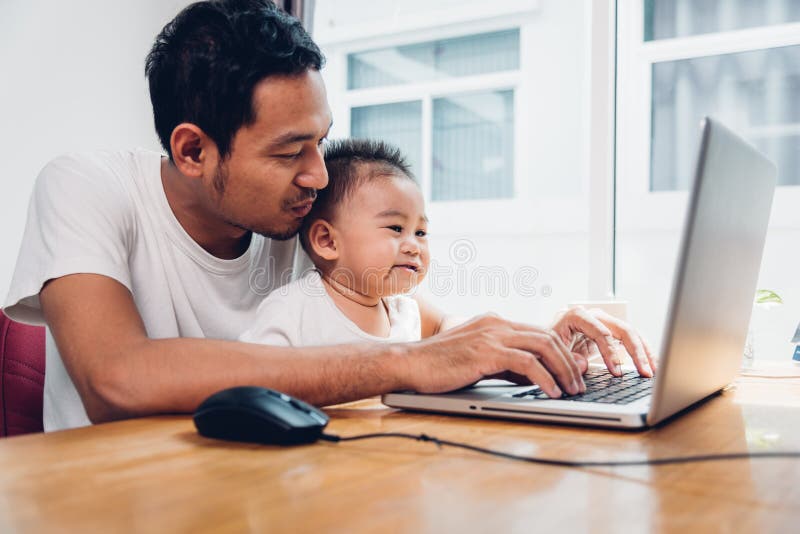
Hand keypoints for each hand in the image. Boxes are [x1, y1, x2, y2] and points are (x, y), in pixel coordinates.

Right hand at [404, 313, 585, 397]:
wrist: (410, 363)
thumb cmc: (439, 366)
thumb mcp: (479, 362)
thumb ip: (507, 365)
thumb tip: (539, 376)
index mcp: (496, 322)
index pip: (540, 333)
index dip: (562, 353)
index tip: (573, 373)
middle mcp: (497, 323)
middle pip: (548, 337)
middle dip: (569, 362)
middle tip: (580, 384)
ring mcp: (492, 335)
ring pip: (544, 347)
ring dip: (563, 370)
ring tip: (572, 390)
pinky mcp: (487, 352)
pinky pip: (528, 363)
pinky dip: (545, 378)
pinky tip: (551, 393)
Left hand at [551, 307, 655, 377]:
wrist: (544, 342)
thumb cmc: (546, 345)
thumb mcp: (550, 352)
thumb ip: (565, 358)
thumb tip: (582, 365)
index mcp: (577, 316)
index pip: (601, 333)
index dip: (611, 353)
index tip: (617, 372)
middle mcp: (593, 315)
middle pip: (622, 329)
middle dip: (636, 352)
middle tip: (644, 372)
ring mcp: (603, 322)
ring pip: (631, 333)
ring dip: (644, 352)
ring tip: (653, 371)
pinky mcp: (610, 333)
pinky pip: (630, 340)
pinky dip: (641, 352)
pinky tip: (650, 365)